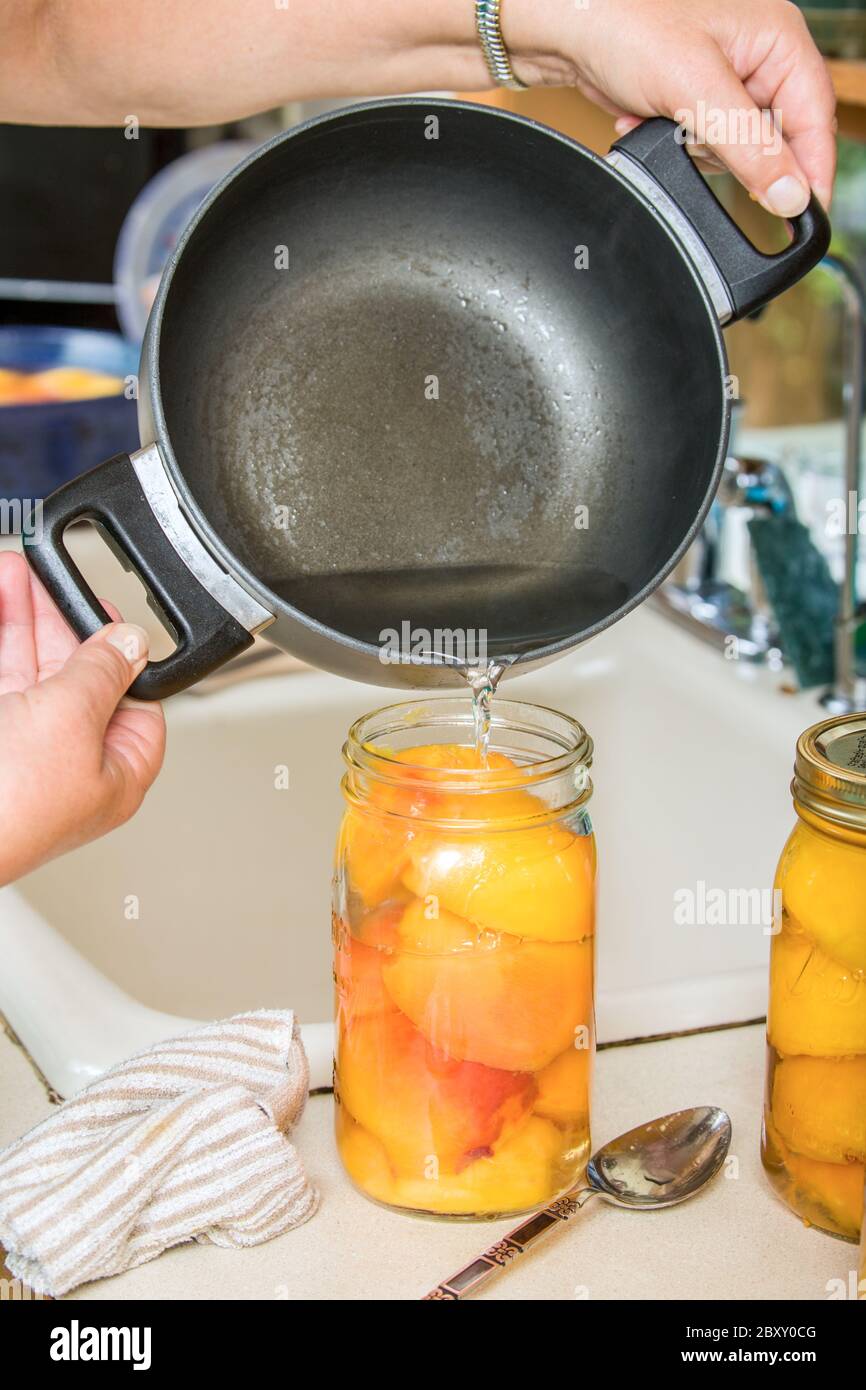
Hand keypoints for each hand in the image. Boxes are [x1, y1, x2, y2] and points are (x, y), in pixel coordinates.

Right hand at [0, 551, 164, 886]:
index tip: (97, 608)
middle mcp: (68, 762)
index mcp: (113, 772)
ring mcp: (21, 750)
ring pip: (24, 668)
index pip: (135, 699)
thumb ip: (101, 674)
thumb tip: (133, 643)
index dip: (119, 649)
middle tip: (38, 576)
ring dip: (16, 617)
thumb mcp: (69, 721)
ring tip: (8, 572)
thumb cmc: (5, 809)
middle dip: (51, 617)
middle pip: (71, 674)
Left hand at [511, 0, 835, 214]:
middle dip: (731, 153)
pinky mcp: (694, 98)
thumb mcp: (695, 92)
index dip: (811, 172)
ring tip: (664, 119)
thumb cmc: (627, 26)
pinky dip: (673, 143)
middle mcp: (758, 57)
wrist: (566, 28)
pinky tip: (648, 119)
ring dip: (695, 148)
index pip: (814, 119)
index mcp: (777, 39)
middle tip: (697, 140)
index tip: (804, 218)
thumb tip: (789, 195)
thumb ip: (748, 148)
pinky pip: (701, 144)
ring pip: (735, 149)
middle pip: (775, 140)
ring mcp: (726, 78)